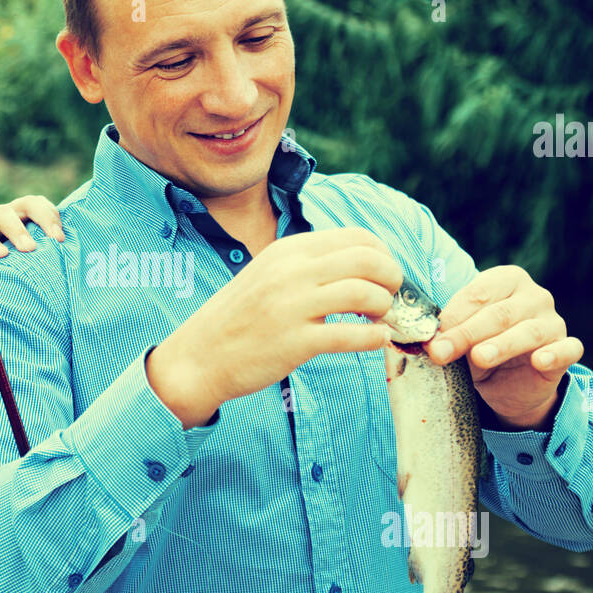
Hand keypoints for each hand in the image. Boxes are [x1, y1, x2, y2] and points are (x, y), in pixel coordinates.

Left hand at [0, 195, 65, 292]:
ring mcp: (13, 213)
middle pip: (0, 214)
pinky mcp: (32, 213)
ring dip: (41, 219)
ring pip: (26, 204)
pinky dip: (53, 217)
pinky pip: (43, 206)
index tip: (1, 255)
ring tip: (55, 239)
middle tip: (29, 249)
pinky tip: (62, 235)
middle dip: (15, 230)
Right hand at [146, 228, 401, 427]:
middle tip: (391, 297)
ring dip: (385, 308)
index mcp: (289, 250)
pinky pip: (350, 336)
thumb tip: (360, 264)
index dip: (384, 255)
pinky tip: (377, 340)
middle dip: (393, 278)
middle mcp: (292, 272)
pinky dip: (374, 338)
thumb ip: (307, 264)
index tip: (385, 275)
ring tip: (381, 320)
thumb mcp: (268, 273)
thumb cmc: (239, 318)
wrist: (199, 356)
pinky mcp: (294, 342)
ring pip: (364, 293)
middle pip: (368, 260)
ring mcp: (292, 306)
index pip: (357, 237)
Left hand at [425, 265, 581, 428]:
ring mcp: (553, 321)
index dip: (453, 316)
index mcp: (505, 280)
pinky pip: (567, 349)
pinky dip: (555, 354)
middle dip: (466, 334)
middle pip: (499, 313)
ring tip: (479, 357)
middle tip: (440, 352)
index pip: (477, 294)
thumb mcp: (460, 339)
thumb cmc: (480, 346)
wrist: (506, 382)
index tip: (431, 338)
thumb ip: (448, 335)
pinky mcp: (567, 348)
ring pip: (528, 332)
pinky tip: (540, 361)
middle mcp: (533, 296)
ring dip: (502, 345)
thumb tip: (430, 344)